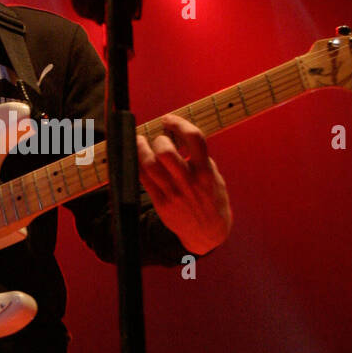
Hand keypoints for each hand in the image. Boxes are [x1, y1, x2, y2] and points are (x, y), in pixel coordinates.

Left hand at [136, 114, 231, 254]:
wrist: (208, 233)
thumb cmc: (212, 199)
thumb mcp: (215, 178)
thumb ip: (201, 159)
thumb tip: (179, 138)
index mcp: (206, 172)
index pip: (195, 139)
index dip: (179, 124)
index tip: (168, 119)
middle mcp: (189, 183)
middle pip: (166, 153)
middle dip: (158, 139)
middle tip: (158, 138)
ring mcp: (174, 194)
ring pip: (150, 167)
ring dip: (141, 149)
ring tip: (139, 141)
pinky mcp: (162, 204)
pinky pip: (143, 181)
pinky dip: (137, 165)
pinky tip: (136, 158)